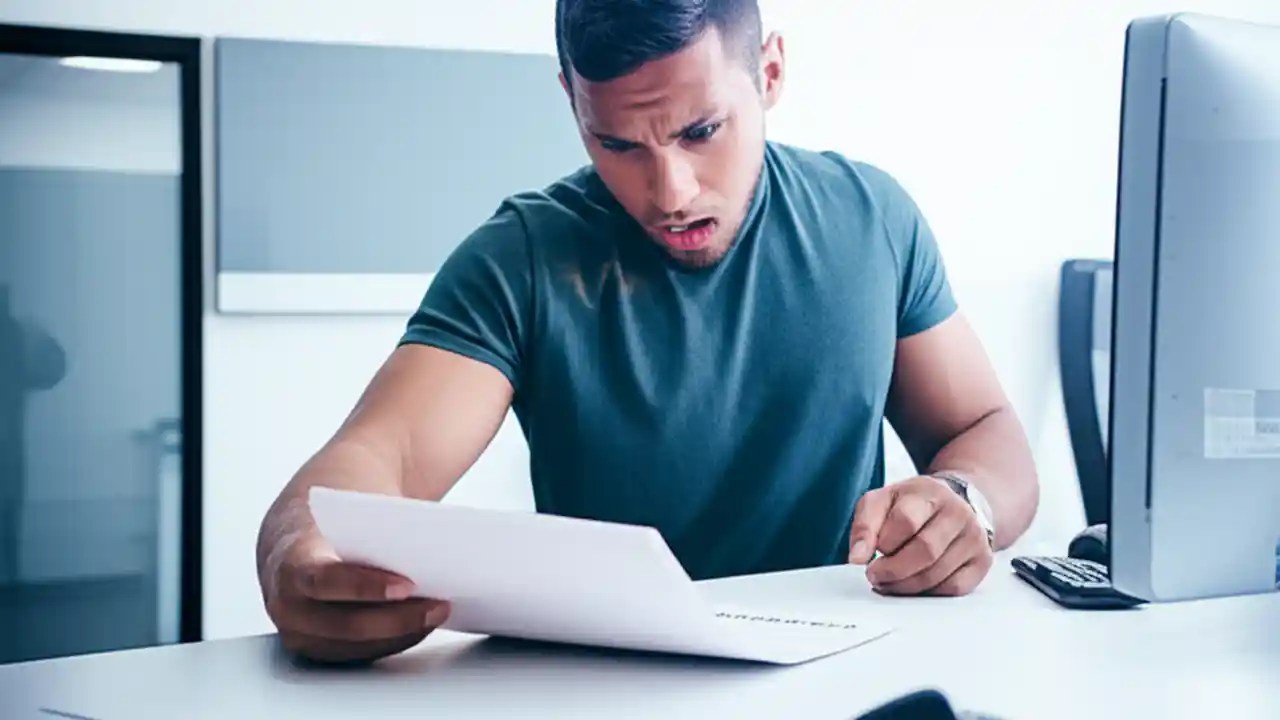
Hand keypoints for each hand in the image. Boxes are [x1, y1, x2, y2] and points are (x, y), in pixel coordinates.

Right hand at [263, 532, 449, 663]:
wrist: (293, 544)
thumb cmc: (328, 525)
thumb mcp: (345, 513)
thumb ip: (377, 525)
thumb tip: (430, 539)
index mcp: (290, 564)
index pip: (325, 581)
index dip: (366, 587)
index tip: (409, 585)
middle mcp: (288, 606)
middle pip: (347, 624)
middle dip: (398, 618)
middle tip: (439, 605)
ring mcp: (300, 634)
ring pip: (357, 645)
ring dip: (402, 633)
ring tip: (437, 612)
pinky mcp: (319, 649)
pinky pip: (359, 653)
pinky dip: (393, 641)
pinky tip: (421, 625)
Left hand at [846, 475, 992, 595]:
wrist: (956, 502)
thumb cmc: (912, 505)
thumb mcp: (882, 501)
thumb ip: (864, 526)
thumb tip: (857, 558)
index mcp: (929, 493)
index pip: (905, 521)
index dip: (882, 544)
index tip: (868, 559)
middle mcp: (958, 513)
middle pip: (924, 551)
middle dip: (893, 571)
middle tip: (876, 577)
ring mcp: (974, 537)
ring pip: (938, 574)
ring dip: (906, 586)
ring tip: (890, 582)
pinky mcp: (983, 560)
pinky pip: (954, 587)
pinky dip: (929, 592)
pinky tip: (914, 584)